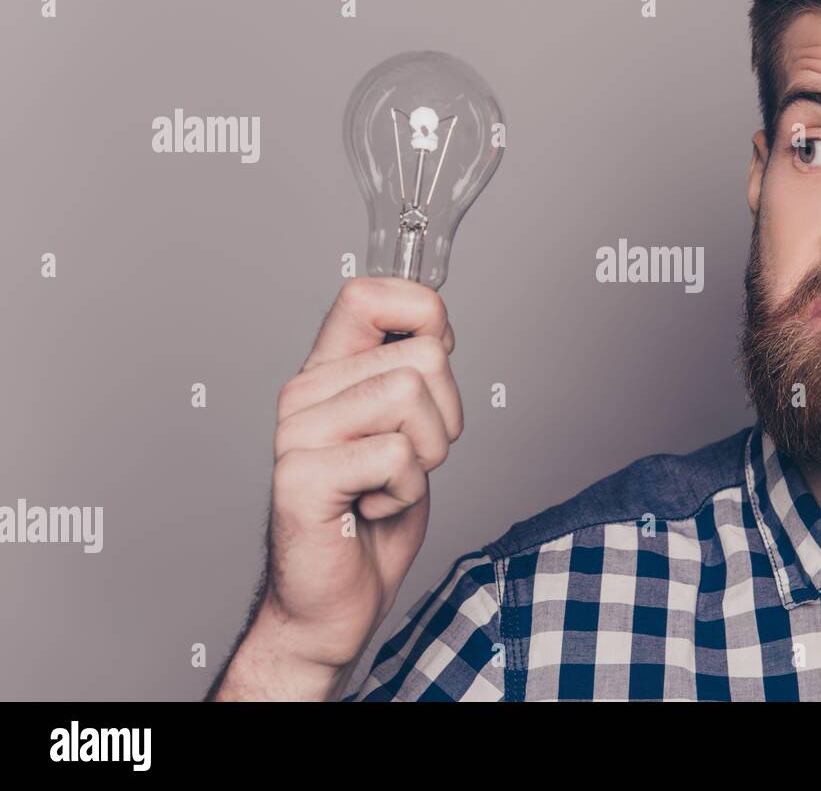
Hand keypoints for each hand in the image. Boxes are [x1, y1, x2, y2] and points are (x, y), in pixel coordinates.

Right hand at [219, 277, 461, 697]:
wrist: (332, 604)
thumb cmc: (372, 520)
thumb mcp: (406, 433)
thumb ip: (412, 378)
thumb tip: (438, 328)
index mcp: (328, 373)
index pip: (366, 293)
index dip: (422, 312)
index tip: (435, 361)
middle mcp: (305, 393)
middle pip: (424, 356)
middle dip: (446, 416)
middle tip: (411, 460)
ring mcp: (298, 432)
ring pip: (411, 396)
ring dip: (426, 456)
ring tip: (390, 484)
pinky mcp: (302, 476)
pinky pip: (395, 455)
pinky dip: (405, 492)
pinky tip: (371, 509)